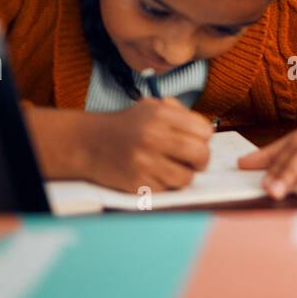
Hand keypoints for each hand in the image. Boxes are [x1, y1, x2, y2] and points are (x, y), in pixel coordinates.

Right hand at [82, 97, 212, 191]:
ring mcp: (145, 162)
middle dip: (202, 159)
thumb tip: (207, 130)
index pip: (204, 130)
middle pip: (201, 154)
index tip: (197, 140)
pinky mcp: (137, 183)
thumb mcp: (151, 107)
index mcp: (161, 115)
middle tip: (194, 160)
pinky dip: (165, 185)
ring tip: (172, 167)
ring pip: (187, 177)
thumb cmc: (127, 126)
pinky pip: (166, 190)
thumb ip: (179, 113)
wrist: (89, 143)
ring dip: (183, 175)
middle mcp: (153, 137)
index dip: (204, 137)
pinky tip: (154, 174)